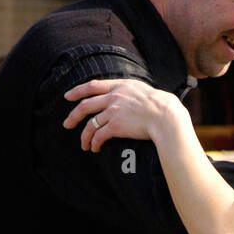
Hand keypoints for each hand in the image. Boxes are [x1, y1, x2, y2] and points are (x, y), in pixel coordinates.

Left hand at [62, 78, 181, 151]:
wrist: (166, 116)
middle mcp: (113, 96)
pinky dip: (94, 143)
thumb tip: (128, 96)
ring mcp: (113, 111)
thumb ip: (131, 92)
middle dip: (73, 116)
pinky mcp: (115, 126)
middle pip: (85, 106)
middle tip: (67, 124)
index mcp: (120, 85)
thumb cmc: (162, 105)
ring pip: (90, 124)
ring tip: (84, 144)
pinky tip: (95, 148)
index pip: (92, 86)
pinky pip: (98, 136)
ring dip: (84, 136)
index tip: (68, 96)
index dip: (77, 91)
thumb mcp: (144, 90)